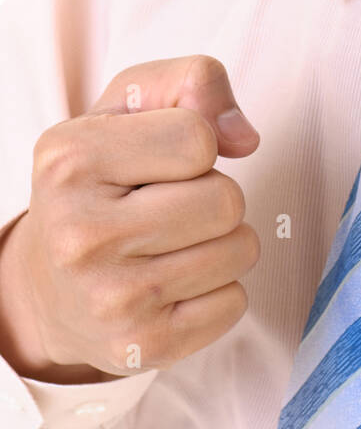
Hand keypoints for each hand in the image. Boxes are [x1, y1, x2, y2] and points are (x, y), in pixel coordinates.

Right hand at [0, 55, 259, 381]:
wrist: (48, 287)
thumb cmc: (102, 182)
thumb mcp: (127, 108)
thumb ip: (191, 82)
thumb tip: (244, 138)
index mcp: (70, 159)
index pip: (197, 136)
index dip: (197, 144)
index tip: (159, 162)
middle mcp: (81, 233)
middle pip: (226, 198)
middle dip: (215, 194)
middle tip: (171, 206)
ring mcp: (110, 299)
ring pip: (241, 249)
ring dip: (222, 241)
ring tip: (172, 243)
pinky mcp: (141, 346)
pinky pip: (235, 303)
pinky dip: (218, 289)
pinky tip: (174, 284)